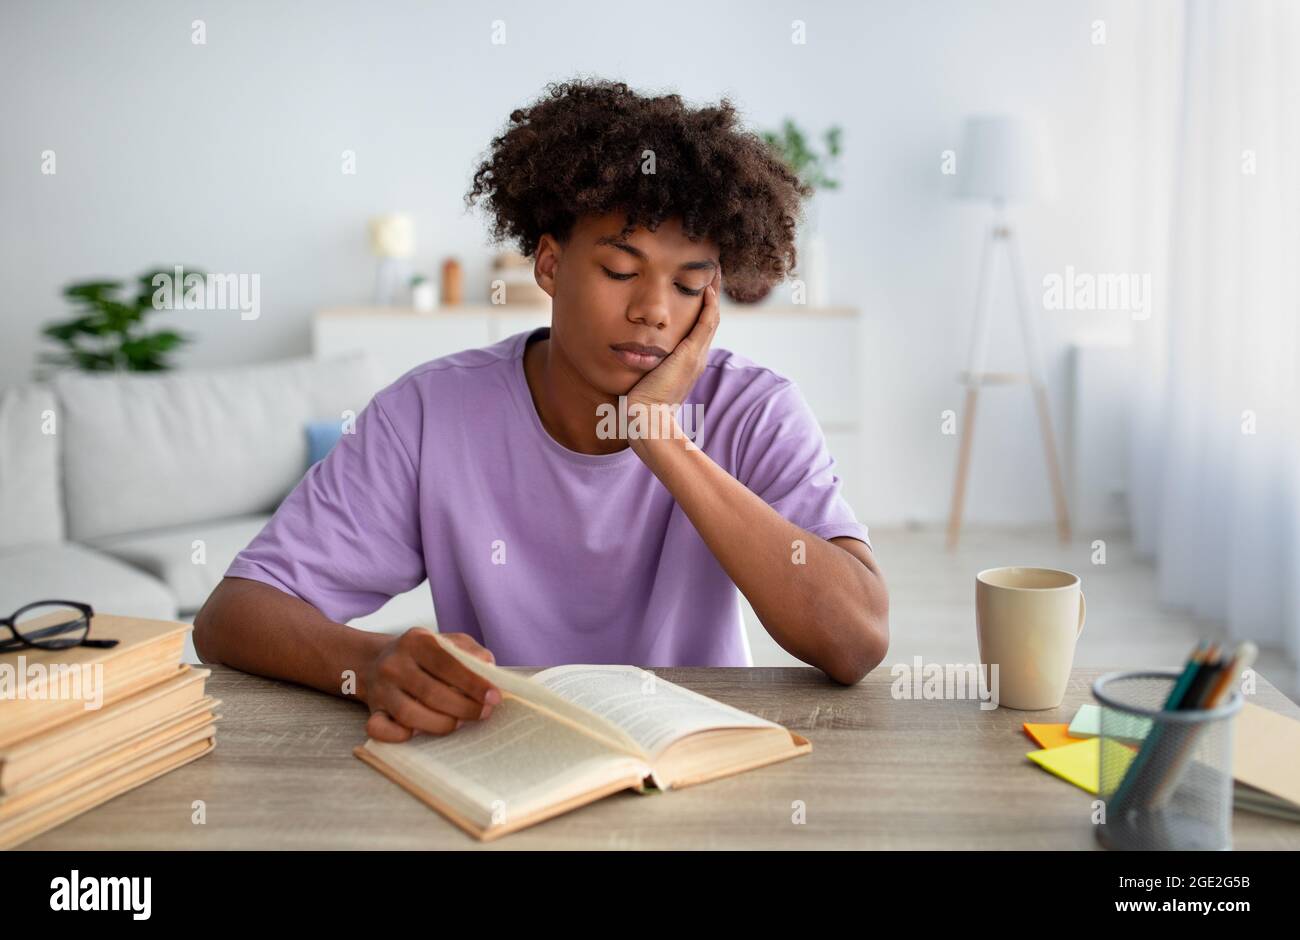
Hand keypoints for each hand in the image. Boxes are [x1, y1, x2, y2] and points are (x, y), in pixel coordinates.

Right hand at [362, 628, 501, 741]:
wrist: (376, 660)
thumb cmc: (423, 655)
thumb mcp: (447, 642)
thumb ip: (471, 652)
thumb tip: (489, 668)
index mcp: (416, 641)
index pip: (447, 663)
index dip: (473, 683)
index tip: (494, 697)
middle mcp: (394, 663)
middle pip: (431, 692)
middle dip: (464, 708)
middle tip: (482, 713)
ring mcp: (380, 688)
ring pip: (410, 714)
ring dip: (441, 724)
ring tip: (459, 722)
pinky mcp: (372, 711)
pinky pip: (380, 729)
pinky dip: (400, 736)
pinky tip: (419, 733)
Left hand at [626, 267, 720, 409]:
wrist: (647, 419)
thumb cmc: (640, 404)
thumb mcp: (643, 378)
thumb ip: (642, 365)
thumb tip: (627, 355)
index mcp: (687, 362)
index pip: (698, 329)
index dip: (700, 308)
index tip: (699, 288)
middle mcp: (696, 358)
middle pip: (709, 320)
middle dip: (711, 295)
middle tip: (712, 272)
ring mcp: (696, 356)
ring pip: (711, 319)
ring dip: (714, 294)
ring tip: (714, 272)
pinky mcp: (691, 355)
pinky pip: (706, 324)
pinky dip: (709, 305)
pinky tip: (707, 288)